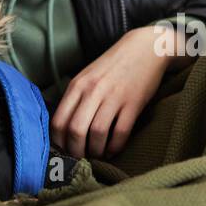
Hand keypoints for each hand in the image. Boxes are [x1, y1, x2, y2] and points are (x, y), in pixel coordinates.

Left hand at [51, 25, 182, 158]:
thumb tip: (64, 127)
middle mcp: (93, 91)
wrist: (146, 48)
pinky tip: (113, 149)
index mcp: (78, 85)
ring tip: (97, 153)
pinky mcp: (133, 104)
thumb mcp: (88, 76)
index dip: (59, 141)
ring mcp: (114, 97)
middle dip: (76, 150)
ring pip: (97, 134)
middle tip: (80, 157)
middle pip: (75, 130)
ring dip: (96, 150)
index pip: (59, 120)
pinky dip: (115, 146)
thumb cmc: (114, 65)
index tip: (64, 149)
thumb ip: (75, 97)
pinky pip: (120, 132)